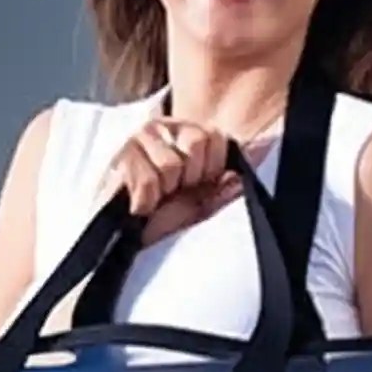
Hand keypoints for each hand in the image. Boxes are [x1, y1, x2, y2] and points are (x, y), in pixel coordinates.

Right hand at [95, 117, 245, 245]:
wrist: (123, 242)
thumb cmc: (163, 220)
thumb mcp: (201, 203)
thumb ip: (224, 184)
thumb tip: (252, 161)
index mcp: (187, 134)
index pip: (215, 135)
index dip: (211, 169)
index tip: (196, 186)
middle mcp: (163, 128)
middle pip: (196, 142)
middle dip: (188, 179)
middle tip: (171, 193)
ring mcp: (139, 139)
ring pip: (171, 165)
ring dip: (163, 192)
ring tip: (154, 199)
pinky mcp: (120, 157)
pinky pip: (147, 181)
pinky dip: (145, 202)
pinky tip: (137, 204)